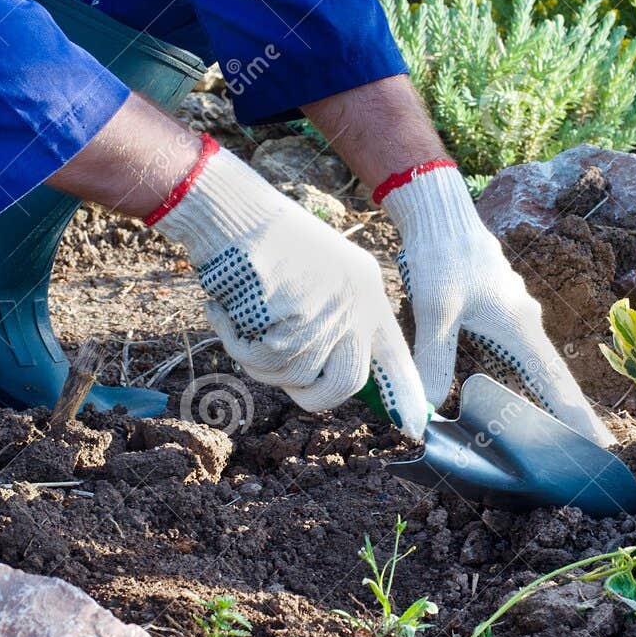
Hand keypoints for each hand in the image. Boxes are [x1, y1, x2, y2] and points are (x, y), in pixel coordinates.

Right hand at [150, 139, 426, 436]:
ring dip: (254, 360)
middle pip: (347, 383)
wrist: (233, 209)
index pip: (395, 353)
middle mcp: (357, 301)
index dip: (404, 394)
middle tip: (275, 373)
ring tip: (236, 323)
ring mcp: (329, 309)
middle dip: (310, 396)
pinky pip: (262, 358)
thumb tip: (322, 379)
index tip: (414, 427)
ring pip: (293, 374)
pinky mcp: (297, 315)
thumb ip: (331, 320)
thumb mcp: (316, 275)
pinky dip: (234, 342)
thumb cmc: (261, 241)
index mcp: (366, 290)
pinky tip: (221, 311)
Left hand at [380, 161, 614, 446]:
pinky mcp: (499, 308)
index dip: (577, 418)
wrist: (441, 216)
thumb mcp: (435, 311)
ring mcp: (515, 315)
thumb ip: (435, 359)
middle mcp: (526, 324)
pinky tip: (516, 390)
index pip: (556, 383)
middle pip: (553, 379)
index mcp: (520, 328)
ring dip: (546, 398)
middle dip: (569, 416)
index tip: (602, 447)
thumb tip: (428, 411)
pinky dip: (524, 377)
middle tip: (589, 452)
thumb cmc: (443, 258)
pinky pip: (519, 351)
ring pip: (536, 365)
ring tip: (555, 432)